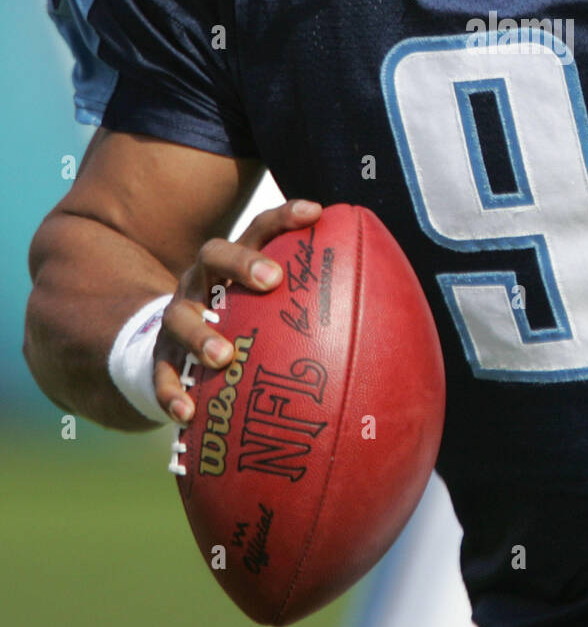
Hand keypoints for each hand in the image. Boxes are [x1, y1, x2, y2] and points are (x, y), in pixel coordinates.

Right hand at [153, 198, 322, 422]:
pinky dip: (172, 393)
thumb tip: (388, 322)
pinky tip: (187, 414)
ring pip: (179, 315)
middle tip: (272, 280)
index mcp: (235, 264)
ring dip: (201, 335)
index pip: (259, 229)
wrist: (175, 347)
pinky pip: (161, 373)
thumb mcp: (271, 306)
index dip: (285, 217)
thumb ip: (313, 306)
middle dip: (243, 262)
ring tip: (224, 357)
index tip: (316, 212)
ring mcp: (177, 316)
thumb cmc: (242, 322)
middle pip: (214, 254)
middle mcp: (203, 281)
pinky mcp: (160, 356)